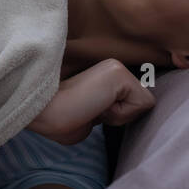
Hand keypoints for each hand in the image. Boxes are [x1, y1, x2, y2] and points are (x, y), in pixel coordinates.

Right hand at [28, 59, 155, 144]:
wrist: (45, 113)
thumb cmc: (61, 121)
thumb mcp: (91, 117)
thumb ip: (108, 111)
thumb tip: (120, 113)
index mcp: (106, 77)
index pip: (133, 103)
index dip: (116, 117)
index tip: (90, 112)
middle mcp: (114, 67)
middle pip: (141, 104)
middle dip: (120, 117)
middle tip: (91, 110)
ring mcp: (117, 67)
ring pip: (144, 104)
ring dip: (118, 117)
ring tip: (91, 107)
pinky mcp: (120, 73)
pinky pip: (142, 104)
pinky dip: (120, 114)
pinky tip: (96, 106)